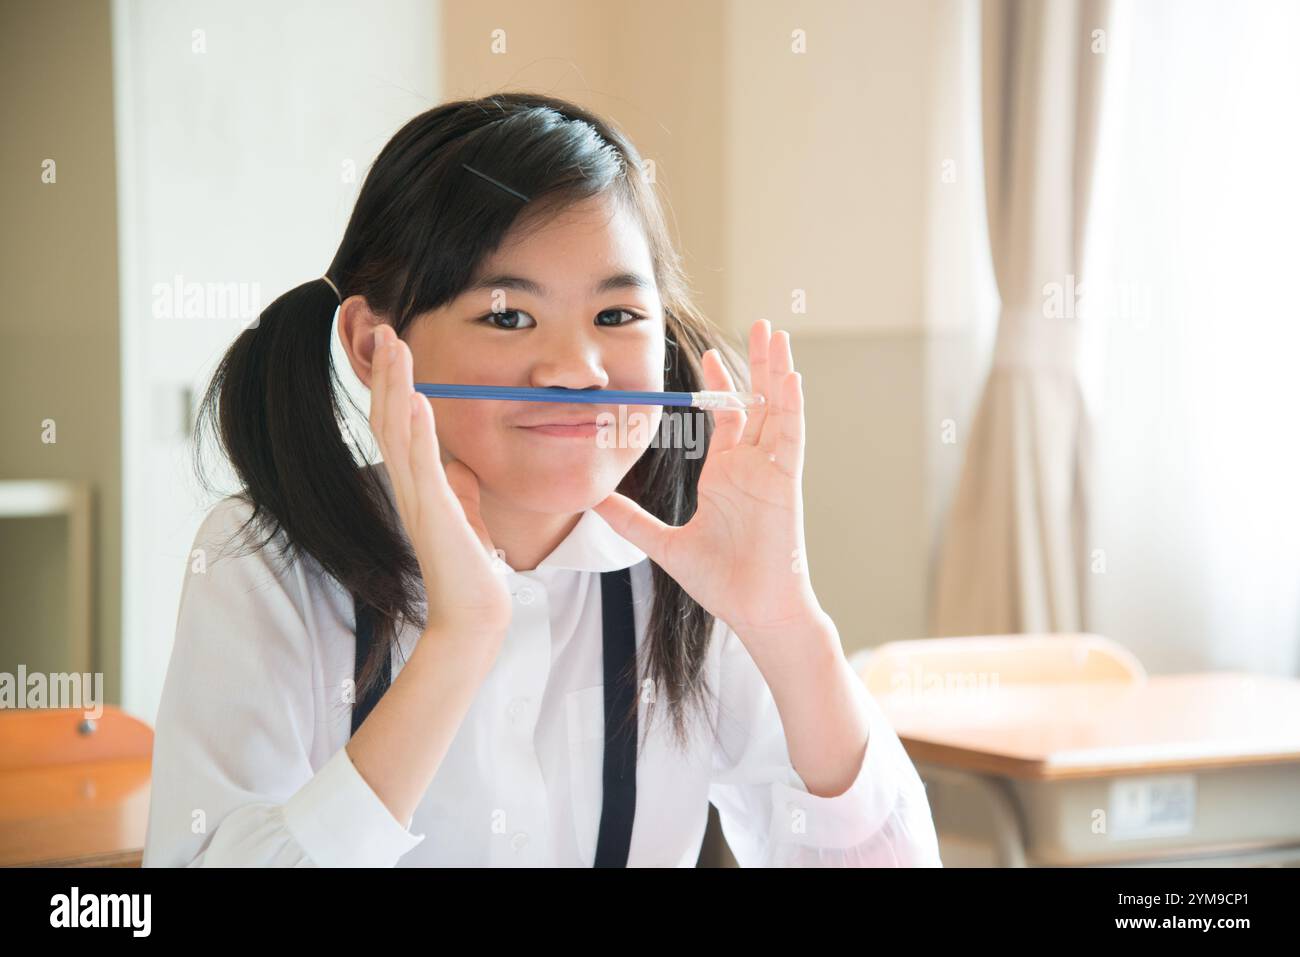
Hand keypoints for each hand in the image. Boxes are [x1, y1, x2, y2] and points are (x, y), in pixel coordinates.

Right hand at [369, 324, 513, 646]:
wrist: (473, 616)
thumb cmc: (470, 570)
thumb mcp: (466, 517)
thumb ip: (458, 487)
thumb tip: (460, 465)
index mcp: (416, 485)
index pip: (397, 424)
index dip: (392, 384)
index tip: (393, 345)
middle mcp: (410, 488)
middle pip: (388, 418)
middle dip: (387, 372)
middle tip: (384, 329)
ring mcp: (419, 499)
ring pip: (398, 431)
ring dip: (396, 385)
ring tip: (393, 346)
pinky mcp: (436, 514)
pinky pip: (422, 464)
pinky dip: (417, 429)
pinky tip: (416, 398)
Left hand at [593, 319, 825, 658]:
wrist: (754, 609)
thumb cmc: (721, 581)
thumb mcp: (662, 544)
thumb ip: (629, 520)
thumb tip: (592, 502)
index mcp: (726, 476)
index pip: (727, 418)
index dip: (720, 386)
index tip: (710, 354)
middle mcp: (751, 467)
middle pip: (757, 402)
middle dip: (757, 363)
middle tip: (760, 325)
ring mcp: (770, 471)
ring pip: (777, 408)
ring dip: (777, 370)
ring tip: (777, 333)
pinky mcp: (785, 481)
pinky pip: (791, 435)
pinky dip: (791, 404)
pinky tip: (791, 374)